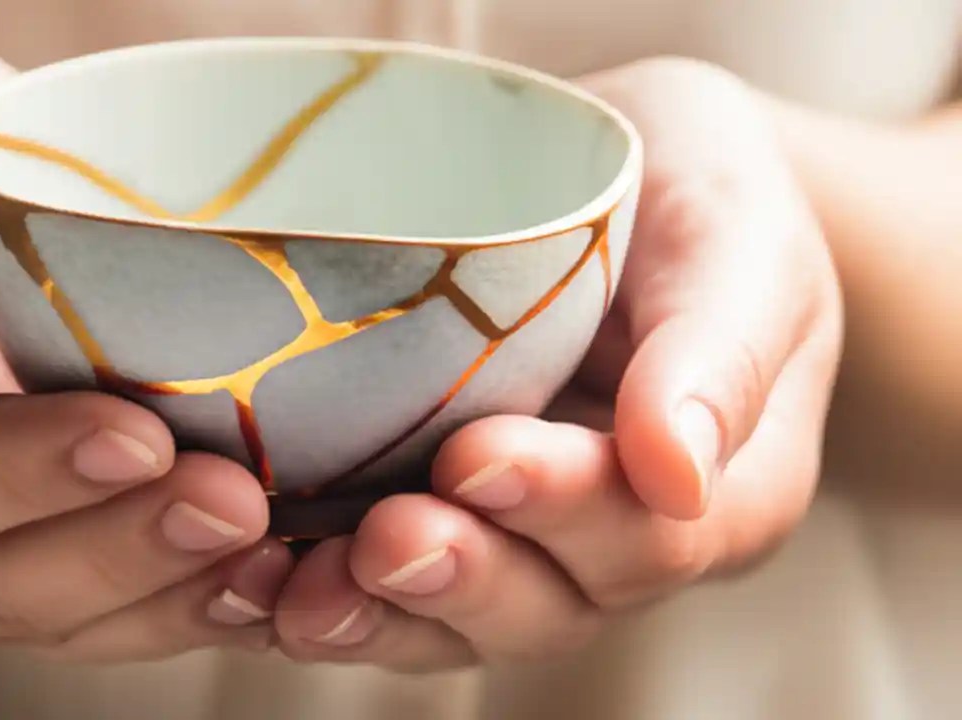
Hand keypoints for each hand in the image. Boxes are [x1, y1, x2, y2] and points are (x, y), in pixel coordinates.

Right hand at [0, 0, 288, 660]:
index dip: (7, 475)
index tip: (131, 433)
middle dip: (116, 548)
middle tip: (235, 499)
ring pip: (48, 607)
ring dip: (166, 590)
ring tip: (271, 549)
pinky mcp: (19, 510)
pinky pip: (96, 590)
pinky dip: (185, 592)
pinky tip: (268, 571)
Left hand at [270, 57, 842, 670]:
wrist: (639, 180)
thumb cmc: (705, 199)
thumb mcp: (737, 242)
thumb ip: (719, 352)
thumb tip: (677, 473)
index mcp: (715, 489)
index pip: (647, 534)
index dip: (561, 508)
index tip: (480, 458)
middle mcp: (610, 539)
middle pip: (541, 604)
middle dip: (456, 577)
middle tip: (381, 539)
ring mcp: (517, 535)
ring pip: (448, 618)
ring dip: (370, 611)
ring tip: (290, 586)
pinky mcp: (434, 506)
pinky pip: (378, 582)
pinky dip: (311, 586)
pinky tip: (252, 568)